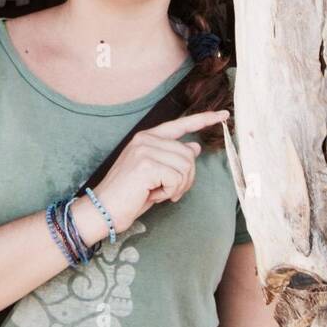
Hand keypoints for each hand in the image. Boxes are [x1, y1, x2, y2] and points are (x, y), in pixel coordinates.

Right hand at [92, 110, 229, 234]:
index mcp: (147, 137)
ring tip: (158, 193)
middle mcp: (146, 138)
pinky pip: (177, 179)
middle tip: (168, 191)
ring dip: (178, 187)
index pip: (181, 124)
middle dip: (186, 178)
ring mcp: (145, 150)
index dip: (204, 119)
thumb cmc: (128, 196)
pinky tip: (153, 195)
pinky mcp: (147, 165)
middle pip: (189, 154)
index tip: (224, 115)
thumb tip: (194, 146)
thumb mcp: (155, 174)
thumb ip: (172, 158)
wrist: (102, 211)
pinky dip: (170, 193)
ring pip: (186, 167)